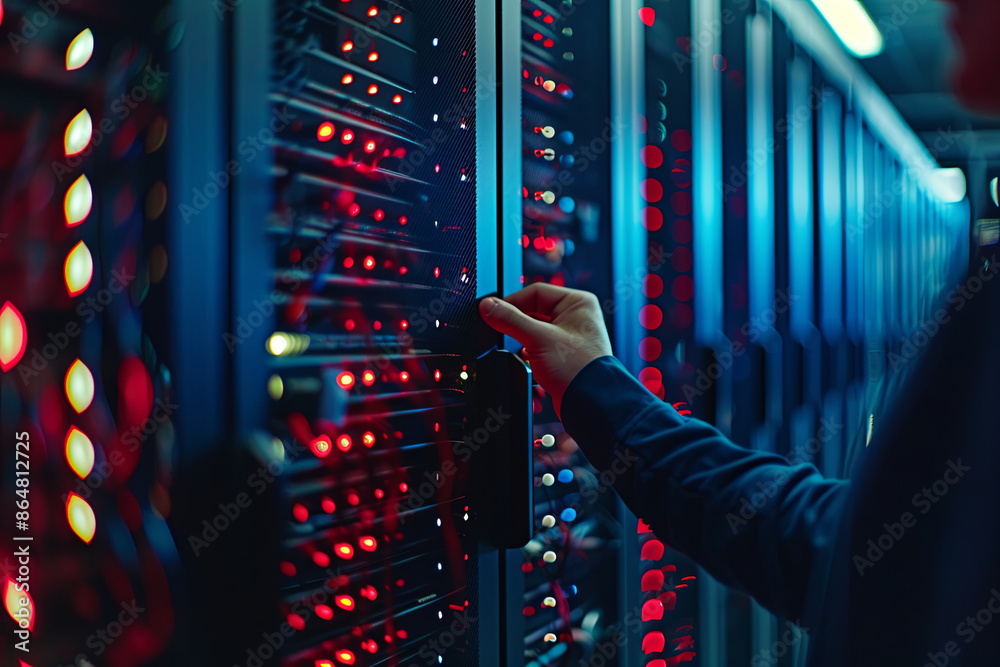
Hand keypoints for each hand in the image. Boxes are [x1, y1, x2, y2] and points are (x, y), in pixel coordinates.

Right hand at [478, 283, 612, 416]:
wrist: (590, 404)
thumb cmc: (579, 369)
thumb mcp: (538, 339)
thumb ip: (510, 320)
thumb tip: (488, 306)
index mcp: (577, 302)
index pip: (535, 292)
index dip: (512, 302)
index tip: (493, 312)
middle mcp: (576, 317)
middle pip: (533, 311)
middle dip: (520, 326)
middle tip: (505, 333)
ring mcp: (570, 337)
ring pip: (534, 331)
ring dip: (525, 343)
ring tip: (527, 353)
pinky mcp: (563, 356)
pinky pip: (539, 348)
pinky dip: (531, 356)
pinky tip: (532, 363)